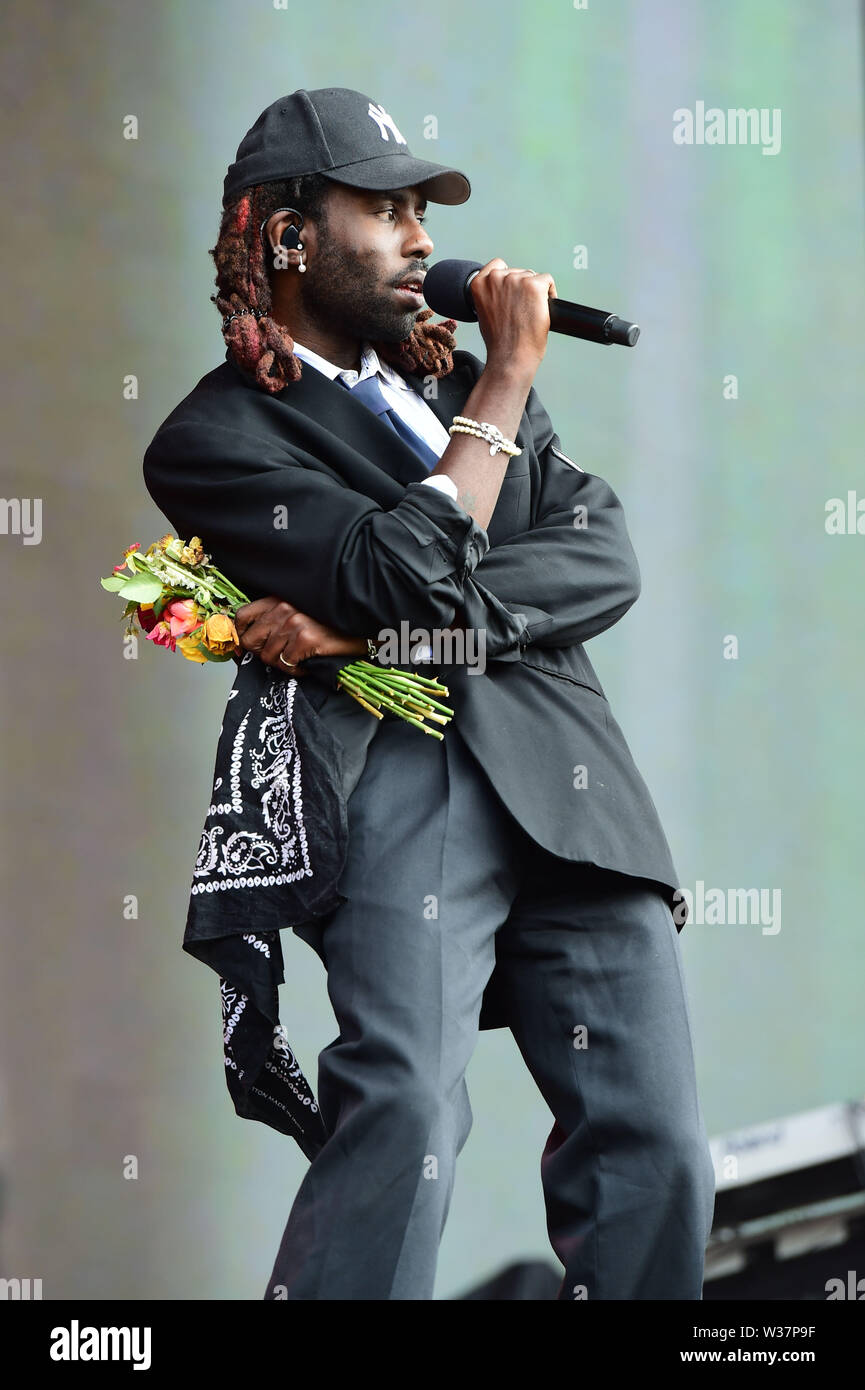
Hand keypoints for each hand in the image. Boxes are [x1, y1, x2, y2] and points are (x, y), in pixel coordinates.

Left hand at [234, 597, 366, 674]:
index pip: (242, 616)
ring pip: (269, 657)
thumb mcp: (296, 612)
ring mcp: (294, 623)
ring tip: (298, 658)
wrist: (360, 628)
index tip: (245, 648)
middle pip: (251, 641)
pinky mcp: (305, 639)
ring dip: (282, 664)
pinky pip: (287, 665)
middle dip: (262, 654)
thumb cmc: (328, 623)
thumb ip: (273, 620)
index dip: (240, 636)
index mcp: (277, 598)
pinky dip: (296, 670)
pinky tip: (306, 664)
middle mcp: (283, 608)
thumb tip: (245, 641)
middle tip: (278, 657)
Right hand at [469, 258, 556, 379]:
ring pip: (533, 277)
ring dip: (536, 293)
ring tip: (530, 314)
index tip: (512, 295)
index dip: (508, 279)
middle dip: (523, 289)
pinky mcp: (533, 285)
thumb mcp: (484, 312)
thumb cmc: (499, 342)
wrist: (510, 357)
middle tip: (522, 312)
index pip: (497, 265)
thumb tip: (506, 290)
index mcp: (479, 283)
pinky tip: (543, 310)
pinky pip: (547, 281)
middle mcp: (496, 278)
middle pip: (518, 272)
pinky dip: (550, 294)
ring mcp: (515, 280)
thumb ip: (491, 295)